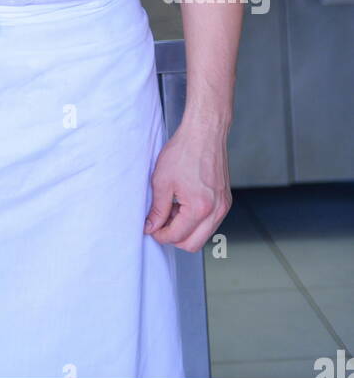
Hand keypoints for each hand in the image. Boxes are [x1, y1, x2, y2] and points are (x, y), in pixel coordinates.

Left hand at [143, 121, 231, 251]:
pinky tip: (183, 204)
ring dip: (185, 230)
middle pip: (193, 244)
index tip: (151, 228)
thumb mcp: (162, 181)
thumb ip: (157, 209)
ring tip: (171, 209)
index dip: (160, 235)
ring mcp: (224, 206)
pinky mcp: (225, 200)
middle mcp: (216, 210)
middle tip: (160, 223)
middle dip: (174, 238)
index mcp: (200, 208)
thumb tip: (151, 227)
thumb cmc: (184, 151)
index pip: (178, 236)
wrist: (204, 132)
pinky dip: (196, 221)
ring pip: (203, 235)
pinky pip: (210, 222)